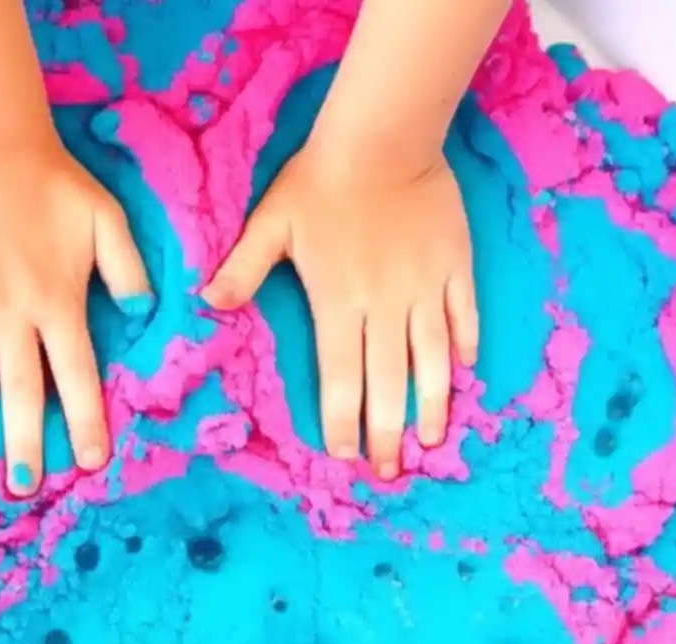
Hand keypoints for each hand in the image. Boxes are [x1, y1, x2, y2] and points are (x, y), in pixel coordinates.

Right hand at [0, 139, 150, 495]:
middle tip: (23, 489)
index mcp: (58, 301)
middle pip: (18, 390)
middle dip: (23, 444)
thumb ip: (127, 268)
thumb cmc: (53, 182)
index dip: (84, 421)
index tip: (90, 463)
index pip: (75, 375)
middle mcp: (12, 312)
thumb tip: (145, 312)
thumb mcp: (106, 218)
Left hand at [202, 145, 477, 479]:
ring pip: (433, 361)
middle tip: (387, 472)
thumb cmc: (320, 182)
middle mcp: (385, 308)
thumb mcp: (270, 225)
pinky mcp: (456, 267)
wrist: (383, 139)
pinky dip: (465, 345)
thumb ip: (242, 270)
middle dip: (387, 433)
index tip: (344, 454)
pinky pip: (464, 315)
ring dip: (433, 404)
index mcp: (338, 305)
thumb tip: (208, 304)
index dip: (342, 420)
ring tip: (431, 442)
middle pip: (388, 383)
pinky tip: (466, 372)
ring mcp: (425, 290)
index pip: (340, 378)